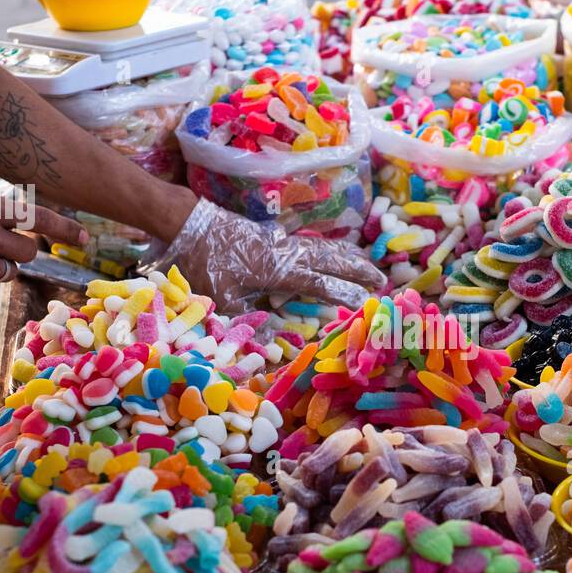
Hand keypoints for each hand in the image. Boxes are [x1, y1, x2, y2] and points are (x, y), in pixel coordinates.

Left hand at [151, 199, 386, 314]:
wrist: (189, 223)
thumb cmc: (205, 262)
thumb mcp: (223, 298)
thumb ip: (249, 321)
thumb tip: (271, 348)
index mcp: (278, 269)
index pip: (319, 282)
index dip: (344, 293)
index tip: (366, 302)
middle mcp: (285, 253)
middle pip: (330, 259)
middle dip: (357, 270)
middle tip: (382, 280)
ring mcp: (280, 241)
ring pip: (322, 248)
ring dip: (346, 257)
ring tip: (366, 265)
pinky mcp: (272, 236)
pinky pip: (309, 243)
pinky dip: (327, 248)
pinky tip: (331, 252)